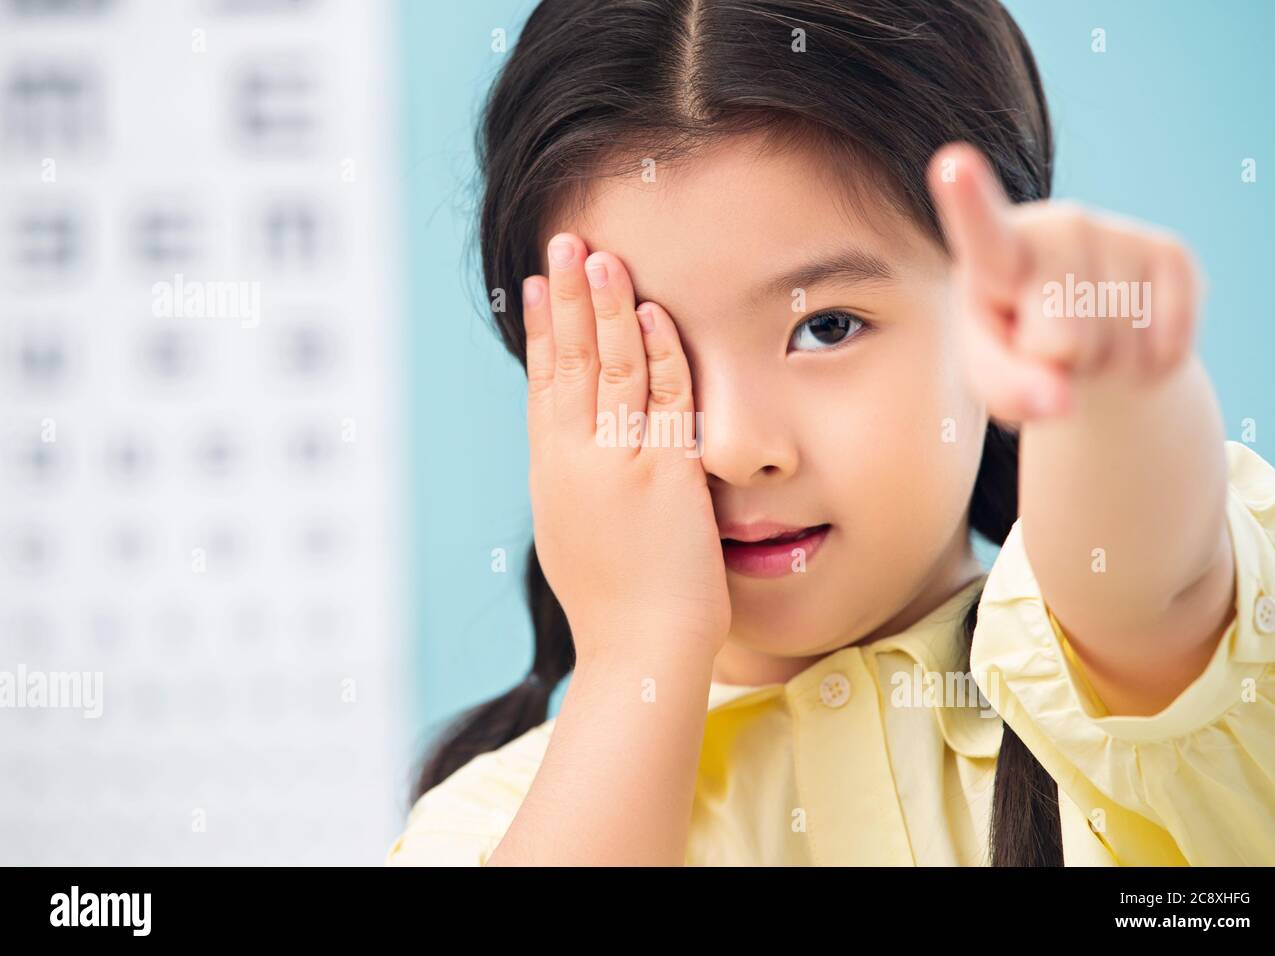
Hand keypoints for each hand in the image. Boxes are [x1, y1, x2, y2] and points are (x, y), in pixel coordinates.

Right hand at [522, 233, 731, 664]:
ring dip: (607, 307)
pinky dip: (656, 352)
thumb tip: (572, 445)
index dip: (545, 329)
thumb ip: (574, 479)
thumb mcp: (572, 529)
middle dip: (568, 297)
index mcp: (552, 471)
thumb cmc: (613, 601)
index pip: (545, 383)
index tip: (541, 283)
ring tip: (601, 256)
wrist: (638, 652)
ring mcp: (618, 464)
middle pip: (570, 361)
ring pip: (610, 368)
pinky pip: (660, 399)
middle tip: (564, 241)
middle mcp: (575, 459)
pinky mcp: (663, 475)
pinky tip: (650, 312)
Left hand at [926, 142, 1202, 423]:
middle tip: (1052, 349)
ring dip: (1104, 367)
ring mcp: (1117, 232)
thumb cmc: (1019, 356)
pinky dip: (1147, 367)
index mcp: (993, 254)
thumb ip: (1006, 389)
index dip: (969, 201)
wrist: (1088, 343)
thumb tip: (1059, 399)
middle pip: (1064, 339)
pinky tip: (1130, 339)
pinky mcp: (1172, 254)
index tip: (951, 164)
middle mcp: (1057, 227)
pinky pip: (1165, 347)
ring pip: (1118, 349)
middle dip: (1060, 366)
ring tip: (1089, 342)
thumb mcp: (994, 377)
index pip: (982, 232)